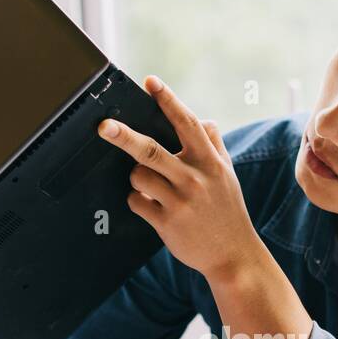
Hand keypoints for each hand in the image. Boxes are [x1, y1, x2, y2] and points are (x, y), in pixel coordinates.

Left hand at [99, 75, 260, 282]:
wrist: (233, 256)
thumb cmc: (228, 211)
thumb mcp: (227, 175)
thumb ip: (214, 145)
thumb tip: (203, 120)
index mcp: (209, 162)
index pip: (186, 123)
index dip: (167, 100)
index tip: (150, 82)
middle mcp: (194, 179)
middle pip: (151, 150)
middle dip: (124, 136)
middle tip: (104, 126)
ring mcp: (180, 202)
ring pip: (138, 176)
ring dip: (136, 177)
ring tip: (150, 185)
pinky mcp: (167, 223)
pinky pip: (137, 202)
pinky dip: (137, 200)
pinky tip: (150, 206)